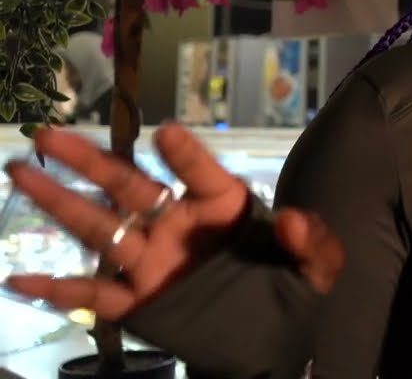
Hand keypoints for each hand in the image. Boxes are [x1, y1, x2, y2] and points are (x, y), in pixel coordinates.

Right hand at [3, 123, 344, 320]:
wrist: (271, 341)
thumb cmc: (292, 289)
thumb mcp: (320, 266)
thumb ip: (314, 242)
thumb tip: (295, 219)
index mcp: (224, 206)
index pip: (202, 173)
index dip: (186, 154)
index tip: (167, 131)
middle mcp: (179, 224)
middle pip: (130, 186)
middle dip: (91, 160)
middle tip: (50, 133)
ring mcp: (153, 261)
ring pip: (101, 227)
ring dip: (61, 203)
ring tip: (22, 172)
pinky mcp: (138, 301)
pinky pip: (93, 293)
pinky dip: (57, 288)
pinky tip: (21, 277)